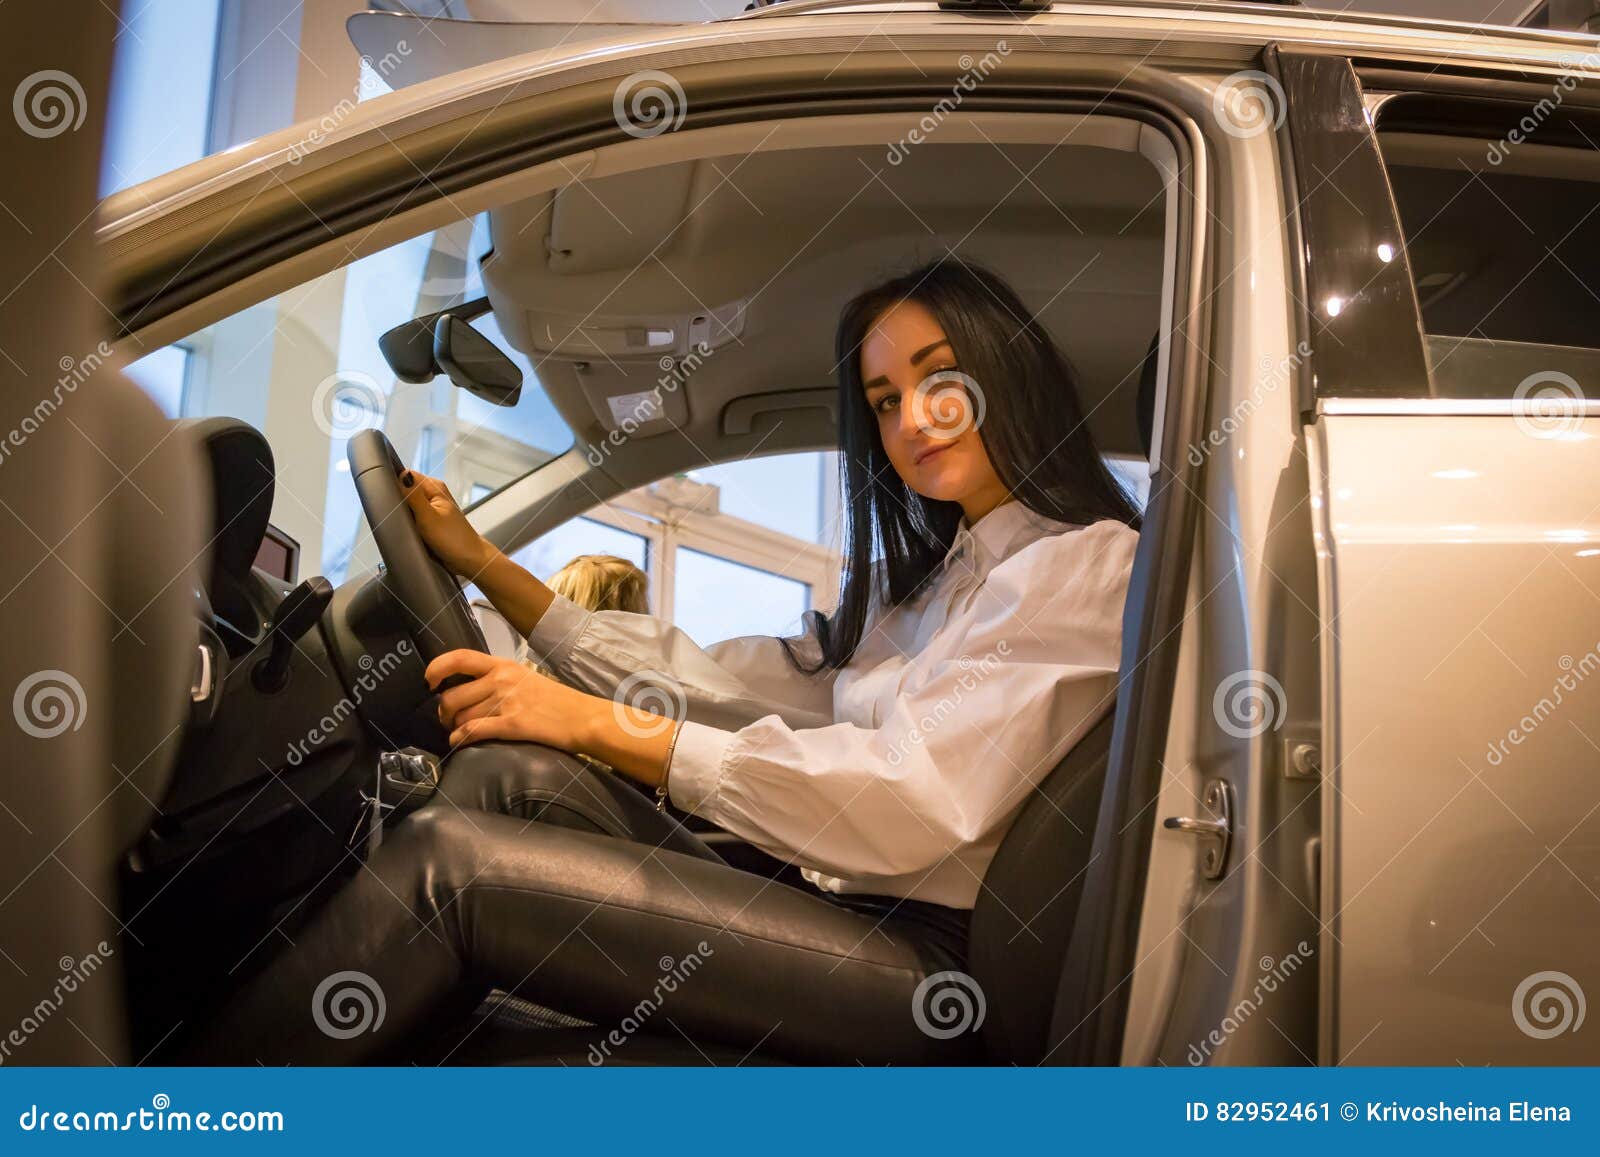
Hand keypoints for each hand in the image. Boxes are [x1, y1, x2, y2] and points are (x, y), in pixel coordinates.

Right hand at [398, 471, 495, 577]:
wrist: (468, 560)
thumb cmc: (454, 540)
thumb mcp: (428, 516)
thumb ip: (413, 495)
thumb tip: (401, 475)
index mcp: (434, 487)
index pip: (405, 474)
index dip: (394, 484)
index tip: (392, 499)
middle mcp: (433, 494)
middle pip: (404, 490)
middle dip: (398, 502)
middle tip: (403, 517)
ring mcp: (431, 507)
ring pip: (407, 505)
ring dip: (403, 515)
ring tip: (409, 526)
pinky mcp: (429, 520)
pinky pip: (412, 517)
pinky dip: (409, 523)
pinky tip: (411, 530)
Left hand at [427, 650, 595, 749]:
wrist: (582, 717)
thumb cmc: (556, 701)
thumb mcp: (525, 678)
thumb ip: (498, 679)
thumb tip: (470, 690)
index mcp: (503, 666)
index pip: (459, 658)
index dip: (436, 669)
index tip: (429, 682)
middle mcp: (501, 680)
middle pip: (452, 696)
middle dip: (444, 713)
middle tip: (448, 720)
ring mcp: (506, 702)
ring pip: (461, 716)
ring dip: (453, 728)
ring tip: (458, 733)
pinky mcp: (512, 724)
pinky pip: (473, 731)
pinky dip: (459, 739)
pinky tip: (458, 742)